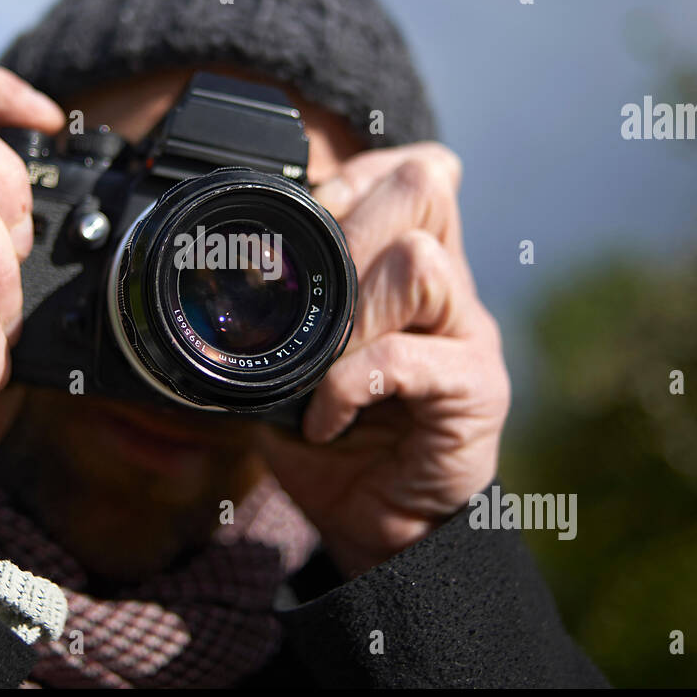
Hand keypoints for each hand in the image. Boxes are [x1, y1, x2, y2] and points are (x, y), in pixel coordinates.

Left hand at [259, 143, 510, 578]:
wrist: (384, 525)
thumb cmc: (338, 439)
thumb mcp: (295, 363)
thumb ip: (283, 313)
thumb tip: (222, 271)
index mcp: (416, 265)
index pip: (411, 170)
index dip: (356, 175)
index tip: (308, 218)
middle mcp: (450, 288)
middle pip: (422, 188)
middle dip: (348, 224)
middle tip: (311, 288)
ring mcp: (469, 335)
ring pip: (418, 263)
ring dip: (349, 310)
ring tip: (320, 361)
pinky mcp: (474, 391)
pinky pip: (404, 359)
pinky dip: (348, 384)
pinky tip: (324, 417)